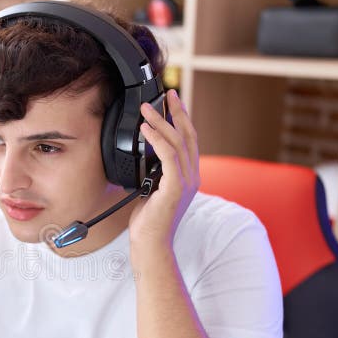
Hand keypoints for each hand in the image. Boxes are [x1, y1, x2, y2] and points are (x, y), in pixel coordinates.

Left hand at [129, 89, 199, 255]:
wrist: (151, 244)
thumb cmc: (149, 221)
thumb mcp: (152, 190)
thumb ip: (155, 172)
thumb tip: (146, 154)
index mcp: (188, 176)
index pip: (189, 140)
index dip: (182, 118)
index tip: (173, 101)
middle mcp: (192, 176)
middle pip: (188, 135)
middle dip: (177, 111)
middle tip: (166, 93)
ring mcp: (186, 182)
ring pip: (177, 142)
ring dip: (161, 121)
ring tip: (147, 108)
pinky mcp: (175, 188)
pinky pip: (169, 156)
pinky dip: (157, 139)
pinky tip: (146, 128)